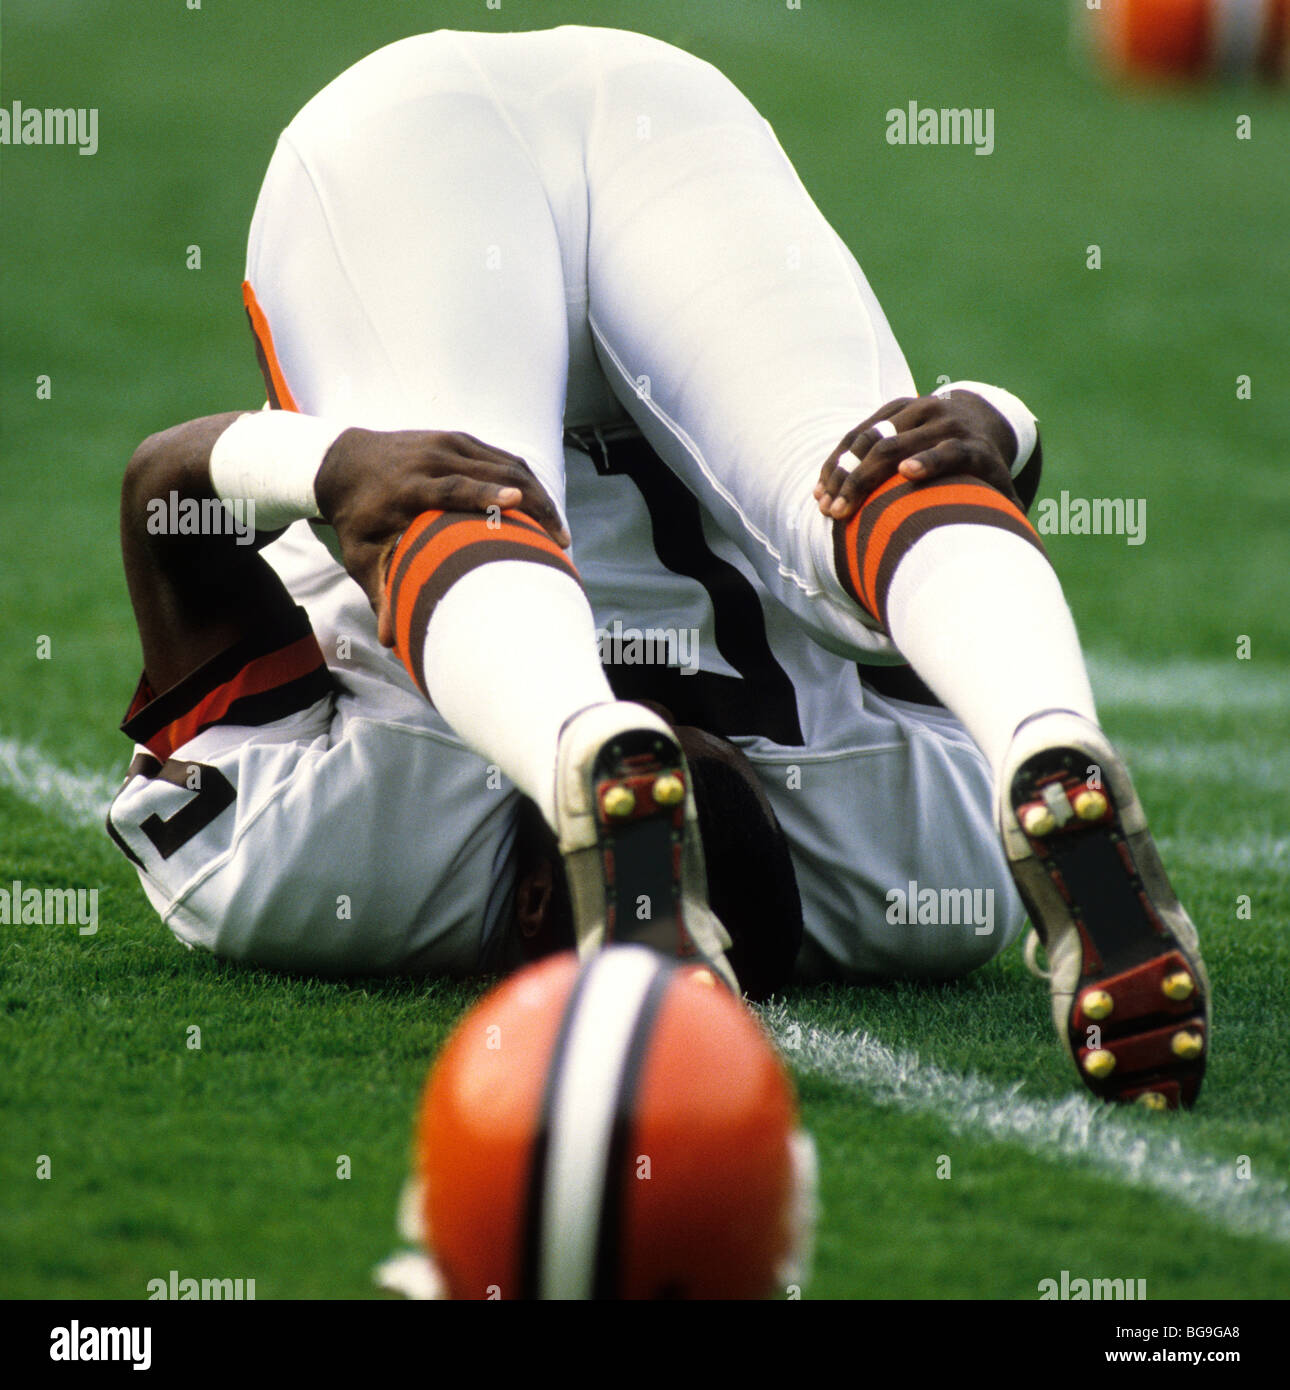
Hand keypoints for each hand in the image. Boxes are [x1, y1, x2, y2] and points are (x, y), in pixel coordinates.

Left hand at [315, 427, 568, 611]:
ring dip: (539, 496)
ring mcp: (448, 443)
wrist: (343, 462)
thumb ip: (380, 593)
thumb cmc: (356, 519)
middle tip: (560, 542)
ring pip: (507, 463)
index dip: (485, 493)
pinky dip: (528, 484)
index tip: (516, 501)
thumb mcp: (360, 557)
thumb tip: (392, 642)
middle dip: (533, 504)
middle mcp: (431, 458)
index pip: (450, 487)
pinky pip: (504, 458)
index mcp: (407, 486)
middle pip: (493, 473)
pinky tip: (544, 512)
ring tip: (559, 533)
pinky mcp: (461, 440)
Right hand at [814, 390, 1020, 519]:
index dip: (930, 460)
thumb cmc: (986, 473)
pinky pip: (858, 433)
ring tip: (824, 505)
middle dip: (863, 480)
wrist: (979, 418)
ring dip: (842, 473)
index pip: (951, 450)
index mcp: (972, 445)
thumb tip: (1012, 553)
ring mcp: (916, 409)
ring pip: (870, 438)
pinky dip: (837, 461)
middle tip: (840, 513)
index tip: (907, 474)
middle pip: (896, 446)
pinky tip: (821, 488)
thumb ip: (1004, 517)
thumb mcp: (1000, 492)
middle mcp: (944, 421)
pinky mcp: (895, 407)